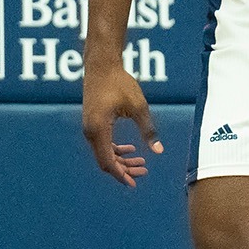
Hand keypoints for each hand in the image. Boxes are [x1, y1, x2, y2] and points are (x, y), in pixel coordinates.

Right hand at [81, 65, 161, 186]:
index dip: (121, 175)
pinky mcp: (92, 122)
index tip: (134, 183)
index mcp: (99, 129)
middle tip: (144, 172)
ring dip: (121, 161)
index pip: (108, 162)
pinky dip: (116, 150)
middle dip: (124, 170)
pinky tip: (131, 150)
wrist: (101, 65)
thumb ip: (148, 129)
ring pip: (104, 153)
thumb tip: (158, 150)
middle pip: (105, 161)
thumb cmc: (120, 82)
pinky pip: (102, 144)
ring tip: (142, 164)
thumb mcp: (138, 106)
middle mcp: (90, 131)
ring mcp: (89, 127)